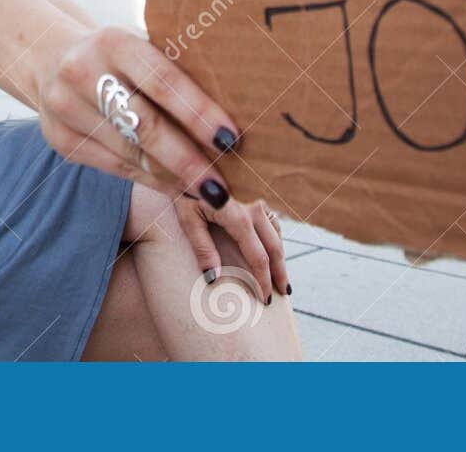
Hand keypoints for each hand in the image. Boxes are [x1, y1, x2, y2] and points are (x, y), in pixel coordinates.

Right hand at [34, 25, 240, 206]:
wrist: (50, 53)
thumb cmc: (119, 53)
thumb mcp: (141, 45)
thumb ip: (174, 71)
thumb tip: (231, 117)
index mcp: (113, 41)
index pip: (162, 81)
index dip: (197, 112)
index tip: (230, 139)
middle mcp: (83, 72)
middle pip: (144, 125)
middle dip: (188, 160)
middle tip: (222, 187)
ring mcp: (65, 108)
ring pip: (130, 154)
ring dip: (173, 178)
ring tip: (207, 192)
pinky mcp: (60, 140)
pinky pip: (114, 168)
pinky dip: (150, 180)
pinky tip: (177, 188)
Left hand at [175, 194, 290, 303]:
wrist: (189, 165)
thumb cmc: (184, 192)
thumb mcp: (187, 219)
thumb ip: (202, 249)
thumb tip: (213, 279)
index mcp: (238, 216)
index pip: (258, 257)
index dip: (263, 281)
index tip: (265, 299)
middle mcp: (254, 207)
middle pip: (275, 248)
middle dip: (279, 274)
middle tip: (281, 296)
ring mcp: (258, 201)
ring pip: (277, 236)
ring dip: (281, 259)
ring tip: (281, 280)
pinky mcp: (256, 198)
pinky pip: (273, 224)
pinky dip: (276, 243)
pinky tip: (273, 255)